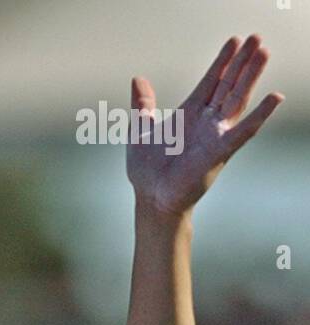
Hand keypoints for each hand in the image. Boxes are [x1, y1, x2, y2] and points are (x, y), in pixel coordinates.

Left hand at [127, 34, 283, 217]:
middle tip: (256, 38)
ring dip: (251, 76)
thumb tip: (137, 79)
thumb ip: (142, 105)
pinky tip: (274, 98)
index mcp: (190, 114)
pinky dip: (259, 115)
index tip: (235, 40)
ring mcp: (215, 136)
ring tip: (264, 52)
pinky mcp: (219, 152)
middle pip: (229, 85)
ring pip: (238, 100)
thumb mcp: (140, 131)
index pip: (211, 81)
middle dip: (241, 62)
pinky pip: (243, 131)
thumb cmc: (146, 171)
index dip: (222, 61)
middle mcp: (207, 122)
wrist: (151, 200)